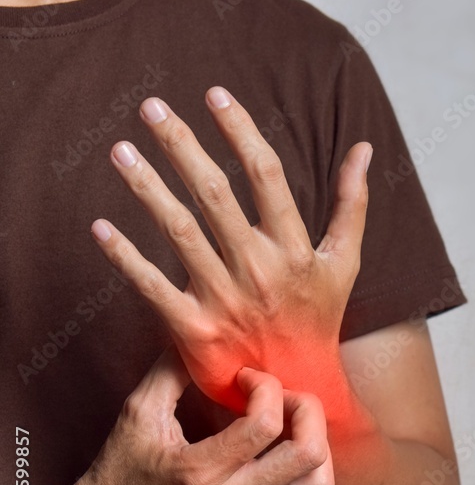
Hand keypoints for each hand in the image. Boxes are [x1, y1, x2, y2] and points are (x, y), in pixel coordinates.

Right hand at [71, 346, 334, 484]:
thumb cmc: (119, 472)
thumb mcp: (137, 414)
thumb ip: (171, 370)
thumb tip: (198, 331)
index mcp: (198, 471)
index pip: (265, 424)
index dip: (266, 387)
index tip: (245, 378)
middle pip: (308, 454)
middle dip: (307, 411)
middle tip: (283, 397)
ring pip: (319, 484)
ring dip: (316, 443)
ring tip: (291, 424)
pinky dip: (312, 471)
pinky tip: (286, 451)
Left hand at [90, 87, 370, 412]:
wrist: (300, 390)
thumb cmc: (319, 320)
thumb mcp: (344, 262)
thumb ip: (351, 204)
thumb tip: (362, 148)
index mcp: (295, 250)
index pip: (267, 176)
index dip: (239, 131)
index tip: (213, 95)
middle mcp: (260, 271)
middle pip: (215, 195)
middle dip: (181, 146)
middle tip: (152, 107)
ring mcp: (225, 300)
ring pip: (180, 232)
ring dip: (147, 188)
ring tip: (121, 151)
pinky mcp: (193, 330)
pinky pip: (152, 288)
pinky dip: (125, 258)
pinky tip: (102, 226)